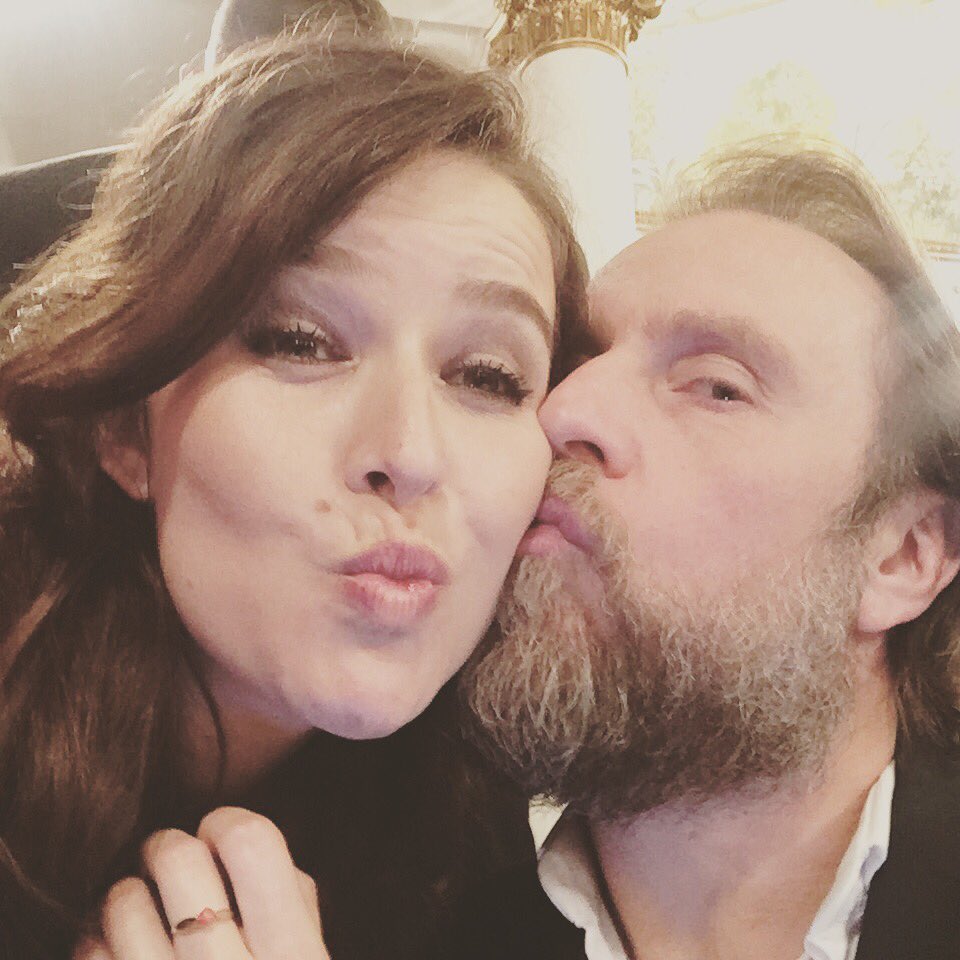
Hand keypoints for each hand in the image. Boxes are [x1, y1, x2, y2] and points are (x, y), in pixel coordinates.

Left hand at [74, 807, 329, 959]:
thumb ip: (291, 897)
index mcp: (294, 954)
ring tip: (135, 904)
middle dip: (166, 845)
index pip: (251, 840)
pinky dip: (93, 940)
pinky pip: (89, 953)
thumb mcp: (309, 958)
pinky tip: (113, 947)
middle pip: (178, 858)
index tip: (218, 833)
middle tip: (167, 859)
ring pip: (122, 901)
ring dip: (123, 892)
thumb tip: (236, 836)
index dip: (228, 820)